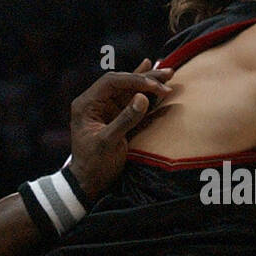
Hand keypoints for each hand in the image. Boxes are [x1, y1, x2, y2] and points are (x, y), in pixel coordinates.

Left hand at [68, 60, 173, 201]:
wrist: (89, 182)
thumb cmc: (94, 164)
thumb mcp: (108, 143)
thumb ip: (125, 120)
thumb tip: (142, 98)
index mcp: (87, 104)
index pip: (111, 82)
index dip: (134, 80)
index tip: (155, 85)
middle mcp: (96, 102)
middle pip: (122, 82)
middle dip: (145, 78)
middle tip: (168, 74)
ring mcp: (106, 108)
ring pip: (129, 89)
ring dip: (148, 81)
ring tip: (168, 72)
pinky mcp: (116, 116)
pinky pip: (132, 99)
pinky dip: (144, 90)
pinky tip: (150, 73)